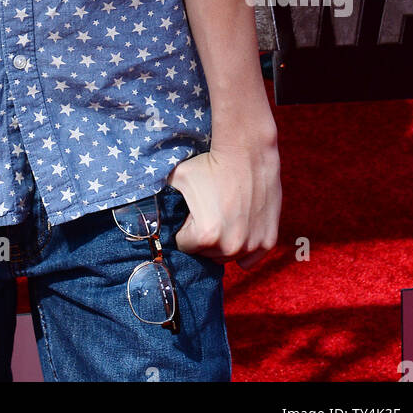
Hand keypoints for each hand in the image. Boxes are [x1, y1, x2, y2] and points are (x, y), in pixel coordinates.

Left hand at [166, 134, 280, 269]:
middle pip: (207, 254)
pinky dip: (244, 247)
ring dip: (224, 243)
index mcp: (204, 236)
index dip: (185, 229)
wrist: (248, 153)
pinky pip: (250, 258)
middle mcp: (229, 247)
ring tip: (224, 216)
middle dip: (204, 238)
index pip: (184, 246)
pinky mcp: (268, 242)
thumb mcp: (178, 178)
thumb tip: (144, 210)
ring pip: (228, 256)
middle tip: (209, 213)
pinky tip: (239, 229)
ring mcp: (251, 246)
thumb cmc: (210, 164)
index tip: (192, 213)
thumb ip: (162, 197)